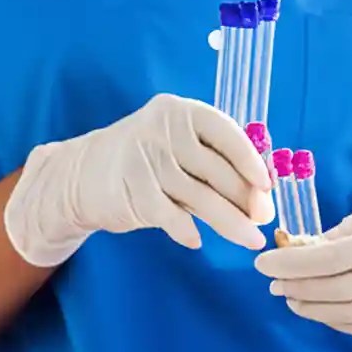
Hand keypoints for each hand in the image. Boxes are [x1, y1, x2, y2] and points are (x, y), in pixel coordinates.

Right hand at [5, 94, 275, 266]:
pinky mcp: (130, 189)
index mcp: (180, 112)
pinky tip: (197, 240)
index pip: (224, 132)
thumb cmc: (147, 160)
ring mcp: (145, 158)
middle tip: (264, 220)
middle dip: (245, 198)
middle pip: (215, 169)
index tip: (267, 186)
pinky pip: (168, 214)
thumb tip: (262, 195)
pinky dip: (186, 229)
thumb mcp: (178, 146)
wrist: (84, 173)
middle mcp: (163, 129)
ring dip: (229, 222)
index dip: (249, 160)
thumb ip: (214, 161)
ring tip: (250, 239)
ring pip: (198, 196)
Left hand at [255, 201, 351, 336]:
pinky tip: (320, 312)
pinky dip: (342, 323)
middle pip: (345, 289)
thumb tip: (298, 248)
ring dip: (318, 310)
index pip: (337, 256)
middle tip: (273, 285)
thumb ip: (342, 232)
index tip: (264, 264)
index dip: (296, 263)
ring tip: (291, 299)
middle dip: (302, 288)